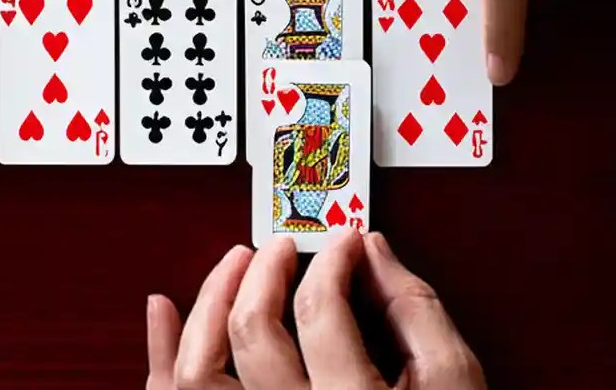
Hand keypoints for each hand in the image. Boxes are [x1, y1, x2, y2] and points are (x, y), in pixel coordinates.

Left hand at [146, 232, 484, 388]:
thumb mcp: (453, 384)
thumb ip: (417, 313)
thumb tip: (374, 253)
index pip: (320, 311)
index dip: (330, 260)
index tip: (342, 241)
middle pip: (248, 334)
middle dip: (262, 272)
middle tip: (282, 246)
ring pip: (196, 373)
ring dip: (206, 305)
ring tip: (232, 265)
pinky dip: (162, 355)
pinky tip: (165, 309)